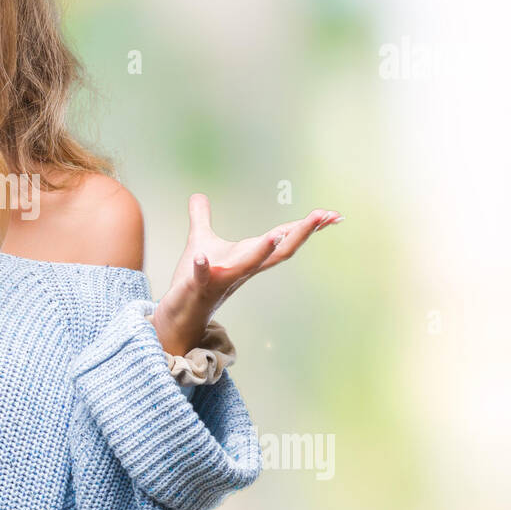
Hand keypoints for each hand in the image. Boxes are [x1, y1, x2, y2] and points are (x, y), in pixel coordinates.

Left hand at [149, 194, 341, 355]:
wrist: (180, 314)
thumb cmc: (194, 281)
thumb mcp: (200, 242)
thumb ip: (201, 217)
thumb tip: (199, 195)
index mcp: (247, 256)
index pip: (282, 239)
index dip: (306, 227)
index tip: (331, 215)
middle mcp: (242, 269)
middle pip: (278, 252)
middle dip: (300, 233)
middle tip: (323, 216)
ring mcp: (222, 279)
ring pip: (247, 266)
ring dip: (262, 250)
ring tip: (276, 234)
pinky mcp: (199, 287)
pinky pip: (202, 277)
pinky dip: (202, 267)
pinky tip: (200, 258)